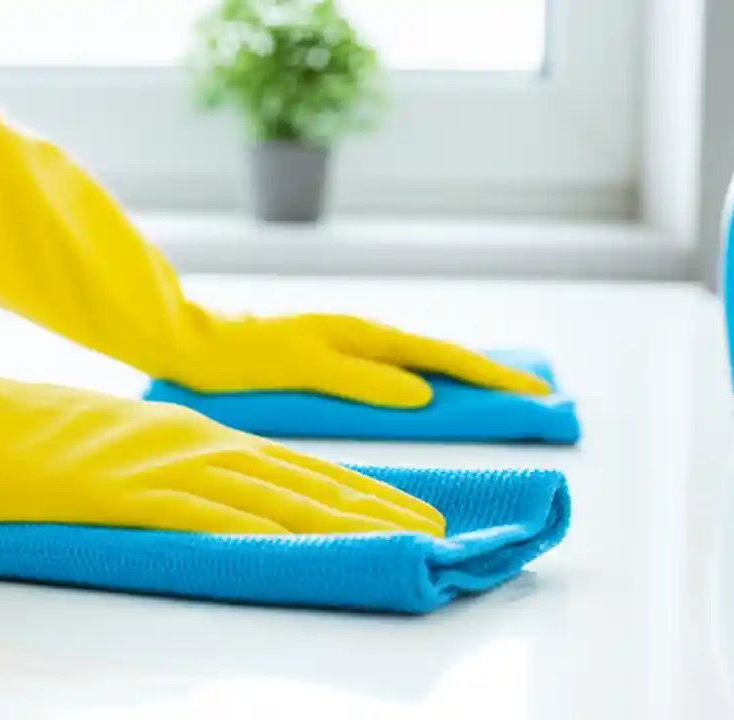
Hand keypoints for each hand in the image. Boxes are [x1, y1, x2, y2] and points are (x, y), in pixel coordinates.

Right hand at [0, 379, 445, 536]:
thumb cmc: (42, 442)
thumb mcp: (130, 450)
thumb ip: (180, 470)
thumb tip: (224, 502)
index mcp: (198, 435)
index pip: (297, 467)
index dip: (360, 492)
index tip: (409, 511)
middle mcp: (196, 445)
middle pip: (303, 481)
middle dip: (376, 510)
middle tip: (435, 532)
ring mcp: (165, 466)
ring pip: (273, 498)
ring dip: (343, 524)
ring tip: (400, 542)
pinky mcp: (128, 493)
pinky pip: (204, 517)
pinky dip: (257, 533)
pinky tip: (298, 547)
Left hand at [166, 311, 552, 408]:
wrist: (197, 343)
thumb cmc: (247, 357)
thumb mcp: (308, 369)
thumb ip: (364, 381)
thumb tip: (424, 394)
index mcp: (365, 336)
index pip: (442, 359)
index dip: (489, 377)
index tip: (532, 391)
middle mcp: (365, 337)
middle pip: (442, 358)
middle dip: (489, 376)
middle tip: (536, 394)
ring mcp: (352, 347)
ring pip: (422, 363)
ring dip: (462, 379)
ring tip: (498, 395)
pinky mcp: (335, 359)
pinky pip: (398, 371)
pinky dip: (428, 381)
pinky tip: (433, 395)